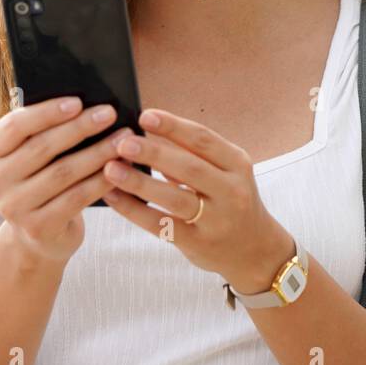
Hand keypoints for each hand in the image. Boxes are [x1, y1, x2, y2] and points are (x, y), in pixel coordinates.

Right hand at [0, 96, 130, 265]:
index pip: (15, 125)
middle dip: (80, 127)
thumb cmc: (41, 180)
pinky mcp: (38, 227)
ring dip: (97, 152)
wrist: (39, 235)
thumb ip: (43, 132)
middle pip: (42, 146)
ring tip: (122, 139)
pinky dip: (101, 180)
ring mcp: (14, 207)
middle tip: (109, 113)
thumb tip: (84, 105)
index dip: (47, 112)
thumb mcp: (32, 156)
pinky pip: (76, 197)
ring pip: (63, 172)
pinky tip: (119, 168)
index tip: (78, 101)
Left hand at [101, 109, 294, 294]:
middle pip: (189, 167)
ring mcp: (216, 219)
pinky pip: (161, 225)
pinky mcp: (198, 243)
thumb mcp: (224, 173)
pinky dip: (134, 210)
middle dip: (153, 153)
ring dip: (140, 183)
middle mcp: (231, 190)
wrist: (254, 249)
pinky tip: (113, 197)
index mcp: (237, 163)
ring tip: (112, 168)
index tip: (144, 115)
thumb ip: (192, 156)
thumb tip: (146, 133)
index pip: (203, 140)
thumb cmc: (230, 201)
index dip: (173, 126)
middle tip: (123, 142)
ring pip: (175, 198)